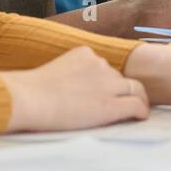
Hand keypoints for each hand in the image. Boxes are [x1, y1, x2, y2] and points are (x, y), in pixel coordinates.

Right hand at [2, 47, 148, 131]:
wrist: (29, 99)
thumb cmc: (29, 92)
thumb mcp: (53, 73)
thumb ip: (70, 76)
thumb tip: (71, 91)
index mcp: (84, 54)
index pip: (104, 67)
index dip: (108, 81)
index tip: (107, 91)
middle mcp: (99, 64)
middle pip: (121, 77)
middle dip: (123, 89)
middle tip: (130, 101)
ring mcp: (107, 83)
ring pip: (133, 89)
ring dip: (134, 99)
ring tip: (136, 111)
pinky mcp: (111, 104)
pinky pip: (136, 105)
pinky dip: (141, 111)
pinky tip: (141, 117)